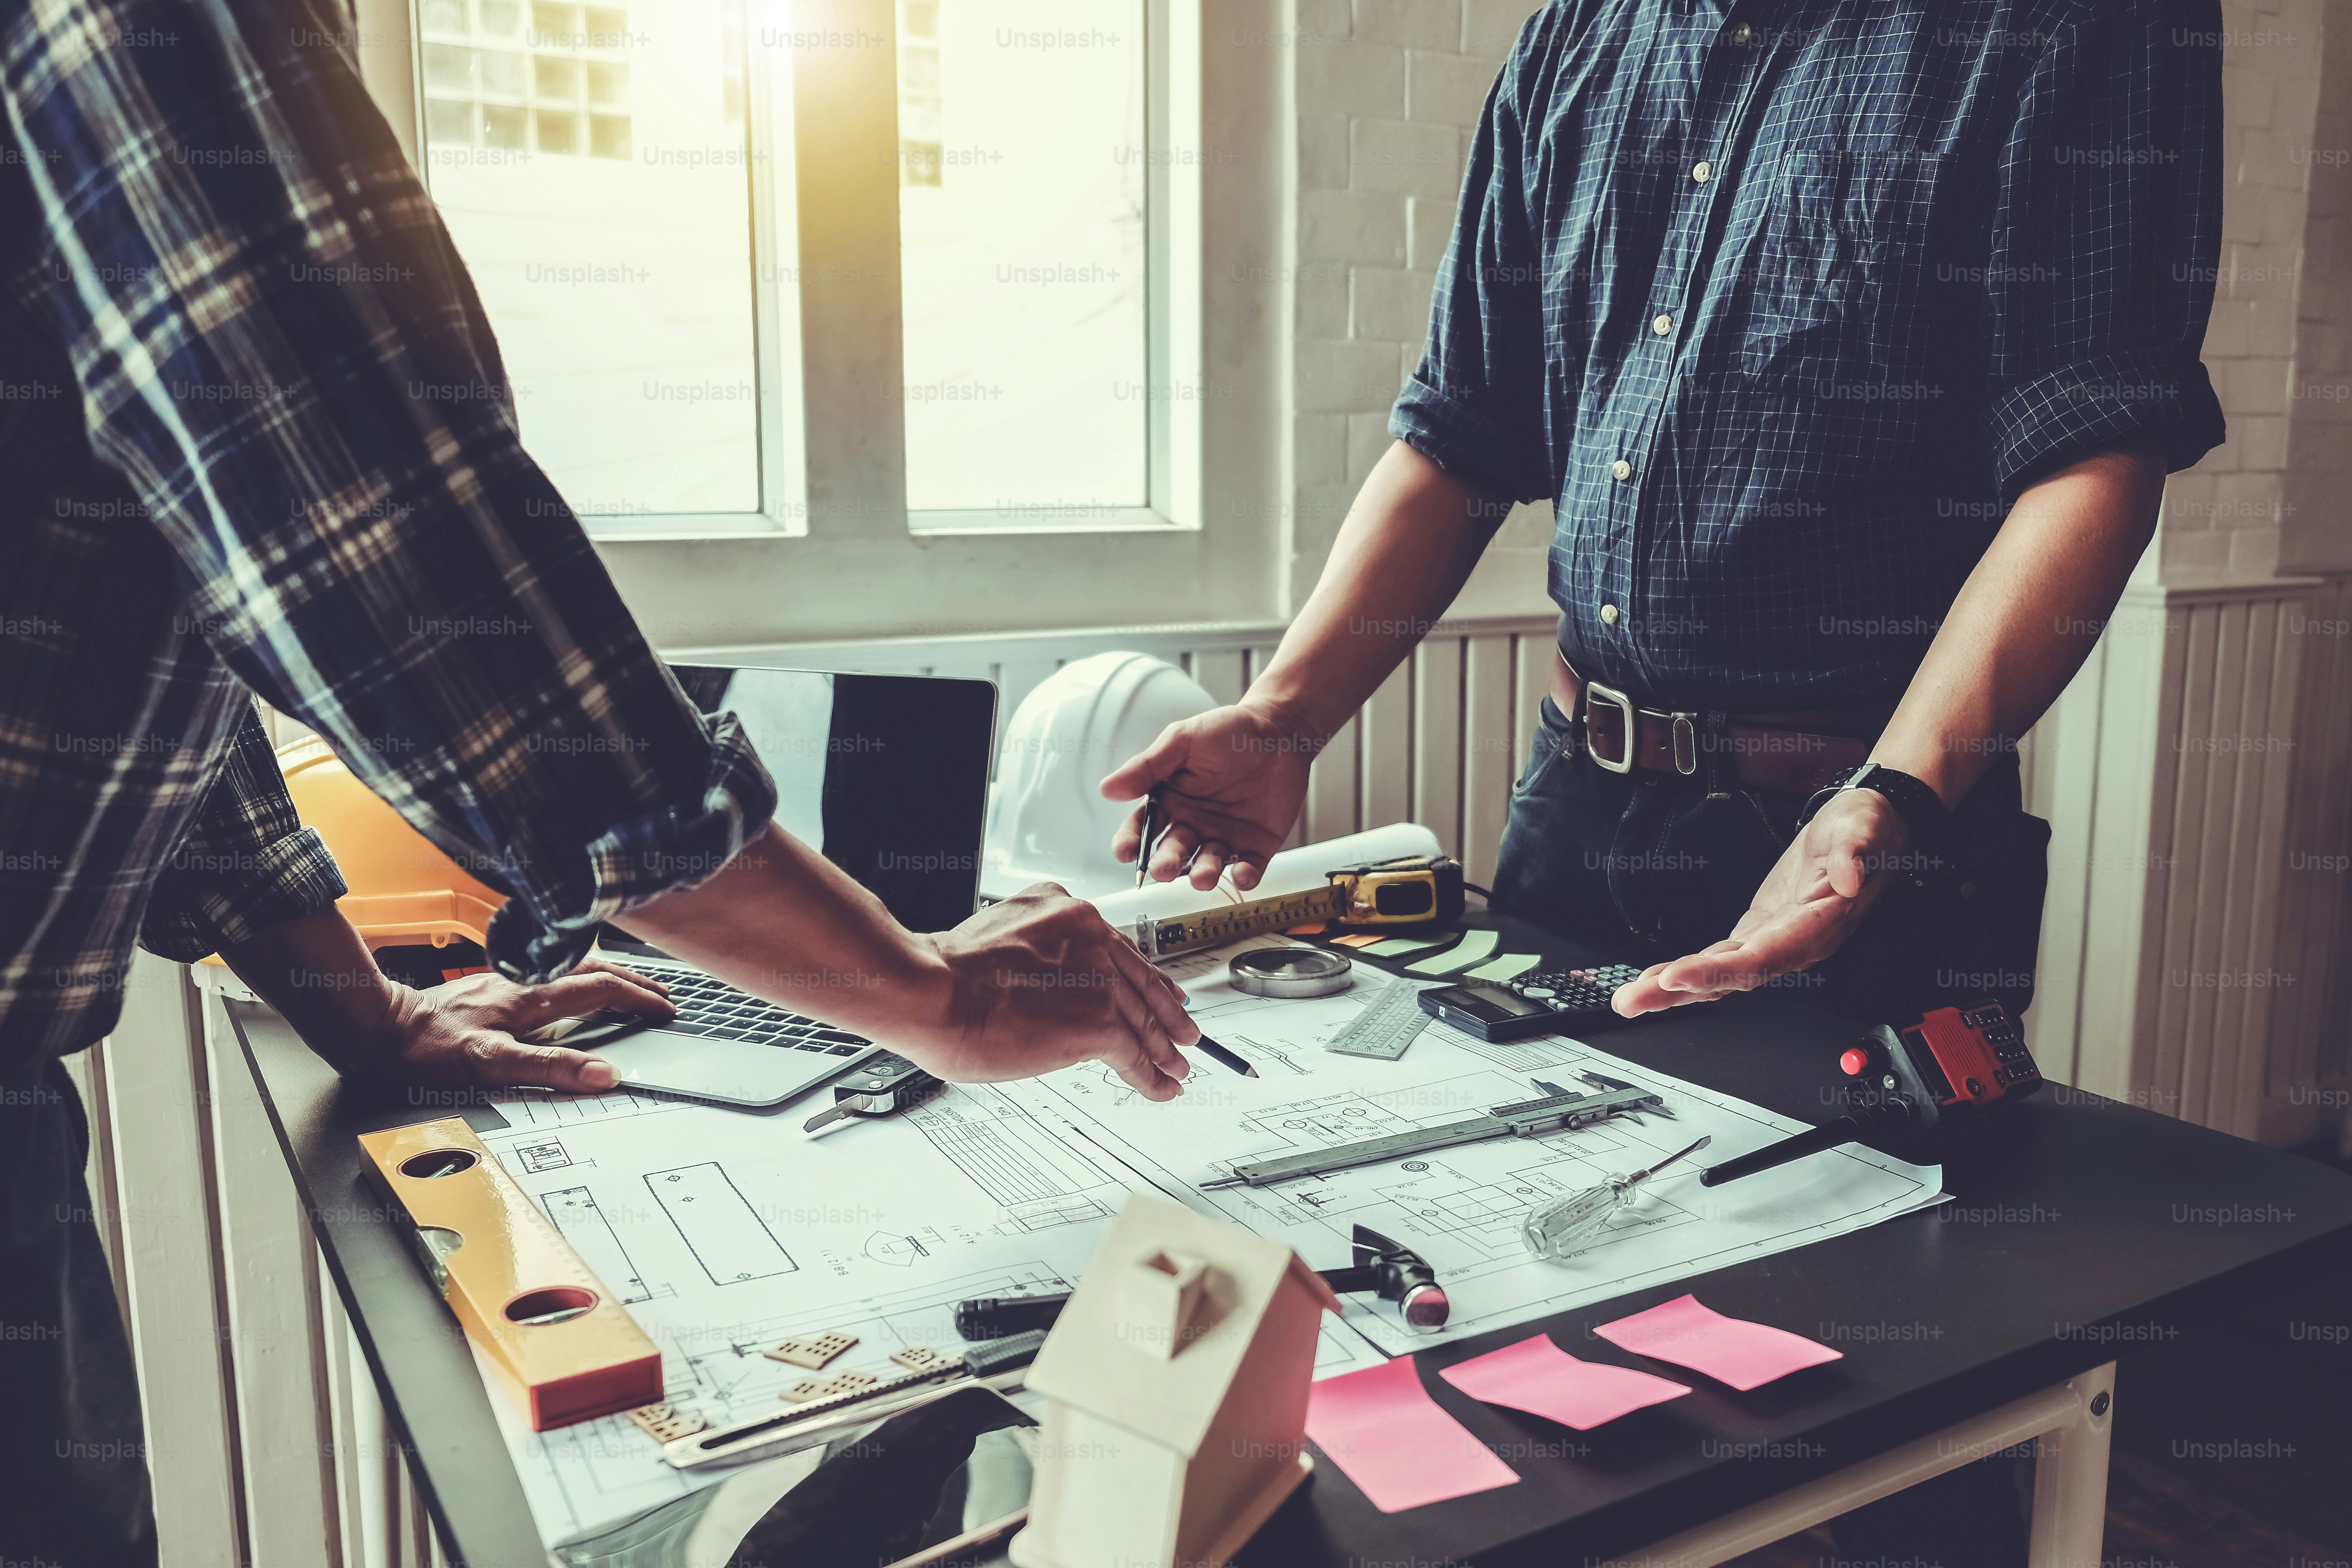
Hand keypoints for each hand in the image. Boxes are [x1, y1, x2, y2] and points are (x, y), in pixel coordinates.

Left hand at [341, 958, 676, 1090]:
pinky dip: (570, 982)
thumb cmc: (424, 1048)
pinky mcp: (486, 990)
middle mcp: (521, 984)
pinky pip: (543, 979)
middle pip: (592, 970)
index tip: (665, 1011)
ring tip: (624, 989)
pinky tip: (562, 995)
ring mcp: (503, 984)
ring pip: (568, 970)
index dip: (638, 999)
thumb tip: (604, 1075)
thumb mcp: (490, 1064)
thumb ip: (549, 1069)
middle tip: (659, 995)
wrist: (375, 1030)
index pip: (601, 989)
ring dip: (604, 977)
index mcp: (530, 998)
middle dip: (631, 982)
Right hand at [916, 884, 1200, 1100]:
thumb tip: (1041, 979)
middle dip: (1166, 1013)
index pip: (1118, 947)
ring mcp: (1099, 980)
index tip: (1160, 989)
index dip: (1144, 975)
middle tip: (1185, 1031)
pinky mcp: (1098, 1023)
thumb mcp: (1002, 932)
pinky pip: (1134, 1054)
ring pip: (1143, 1019)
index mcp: (1065, 911)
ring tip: (1178, 1066)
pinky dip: (1151, 1075)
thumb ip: (1036, 948)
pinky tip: (1160, 1085)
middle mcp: (1090, 937)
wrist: (934, 992)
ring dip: (1164, 1049)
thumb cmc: (947, 972)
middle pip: (1140, 982)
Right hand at [1101, 699, 1320, 890]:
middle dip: (1165, 864)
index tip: (1125, 853)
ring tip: (1203, 876)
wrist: (1280, 729)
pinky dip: (1245, 876)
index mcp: (1170, 800)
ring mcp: (1224, 836)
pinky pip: (1249, 867)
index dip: (1131, 842)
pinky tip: (1242, 875)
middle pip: (1172, 852)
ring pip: (1207, 865)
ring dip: (1202, 874)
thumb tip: (1108, 788)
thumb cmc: (1229, 731)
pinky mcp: (1256, 845)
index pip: (1143, 828)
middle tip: (1163, 869)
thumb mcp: (1182, 741)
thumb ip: (1148, 766)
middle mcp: (1193, 823)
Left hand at [1613, 788, 1908, 1014]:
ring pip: (1720, 974)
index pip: (1764, 957)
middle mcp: (1793, 943)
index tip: (1677, 976)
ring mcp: (1774, 941)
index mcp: (1818, 925)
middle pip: (1732, 976)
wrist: (1870, 829)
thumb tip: (1849, 876)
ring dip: (1673, 989)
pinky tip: (1656, 981)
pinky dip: (1686, 972)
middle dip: (1679, 991)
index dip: (1719, 971)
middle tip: (1632, 1000)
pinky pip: (1719, 959)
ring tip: (1630, 999)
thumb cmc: (1869, 828)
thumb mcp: (1866, 826)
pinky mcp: (1759, 931)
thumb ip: (1856, 851)